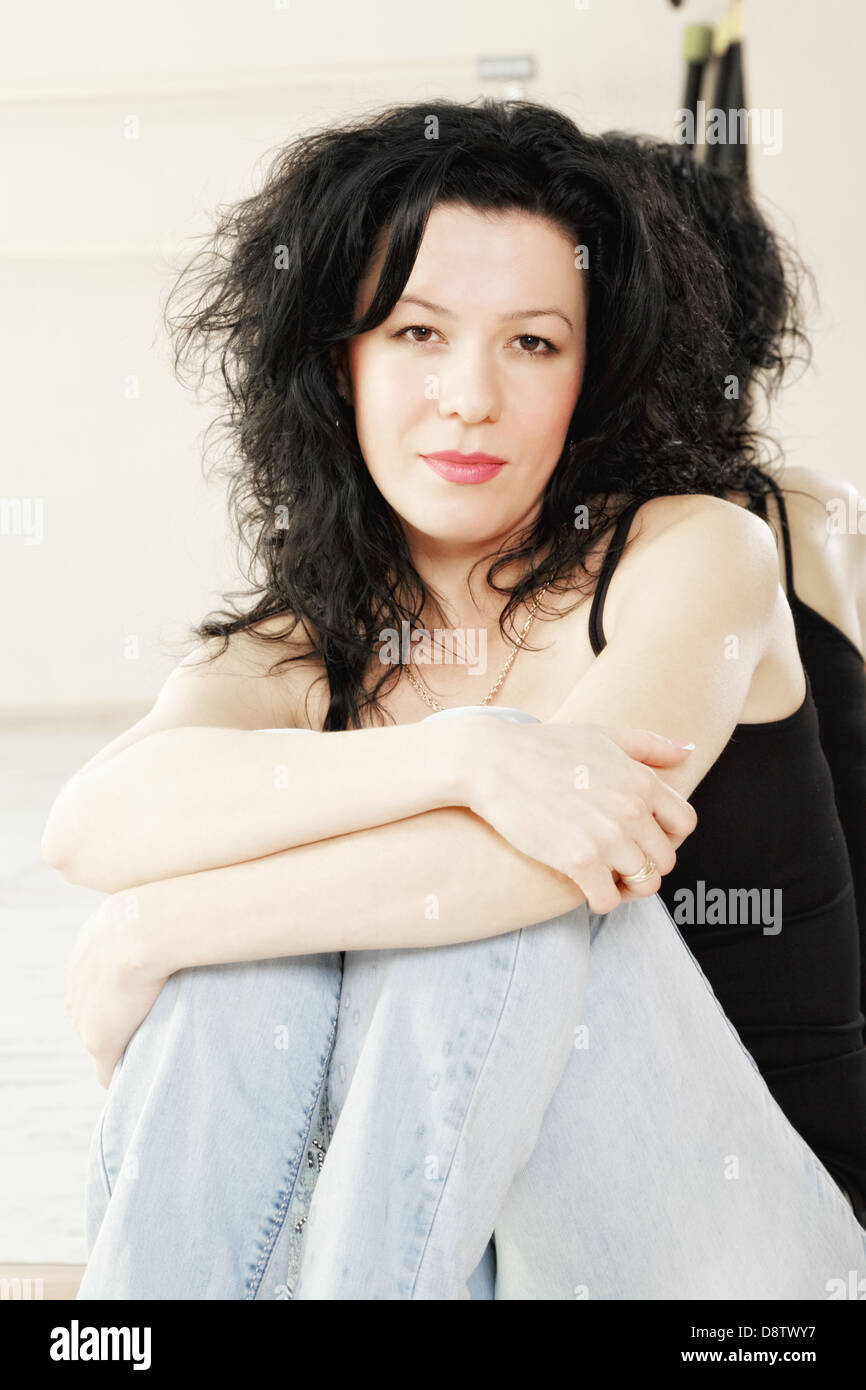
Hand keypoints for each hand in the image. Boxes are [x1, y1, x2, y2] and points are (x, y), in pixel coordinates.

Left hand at [64, 895, 168, 1088]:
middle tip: (145, 1018)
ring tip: (146, 1045)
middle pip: (88, 1012)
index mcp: (84, 952)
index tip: (140, 993)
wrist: (147, 928)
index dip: (116, 991)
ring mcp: (86, 1015)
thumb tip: (188, 909)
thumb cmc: (158, 909)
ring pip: (97, 1038)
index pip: (92, 982)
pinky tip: (138, 1078)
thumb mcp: (146, 904)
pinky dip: (120, 1075)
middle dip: (112, 1016)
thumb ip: (152, 916)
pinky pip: (106, 1070)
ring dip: (118, 1043)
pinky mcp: (100, 1041)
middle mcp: (77, 984)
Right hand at [467, 721, 697, 914]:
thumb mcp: (602, 735)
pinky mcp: (578, 861)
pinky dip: (601, 902)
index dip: (667, 837)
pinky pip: (608, 900)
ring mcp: (606, 837)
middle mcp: (632, 810)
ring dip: (626, 887)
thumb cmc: (545, 746)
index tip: (643, 839)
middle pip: (665, 859)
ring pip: (644, 884)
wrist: (491, 761)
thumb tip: (689, 750)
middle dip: (645, 864)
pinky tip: (586, 890)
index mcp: (642, 781)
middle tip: (619, 862)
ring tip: (605, 878)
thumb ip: (649, 745)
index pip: (683, 824)